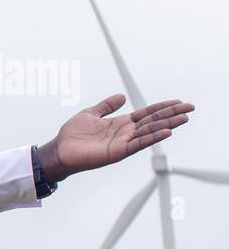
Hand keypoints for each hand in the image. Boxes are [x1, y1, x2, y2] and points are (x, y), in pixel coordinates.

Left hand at [38, 94, 193, 182]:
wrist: (59, 150)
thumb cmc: (72, 135)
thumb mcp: (91, 113)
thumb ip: (107, 105)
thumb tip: (122, 96)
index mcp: (121, 124)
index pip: (147, 114)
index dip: (162, 107)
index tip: (178, 102)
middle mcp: (125, 133)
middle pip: (153, 121)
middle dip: (172, 114)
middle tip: (190, 108)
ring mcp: (123, 143)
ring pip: (150, 132)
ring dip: (167, 125)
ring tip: (184, 118)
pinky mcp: (117, 152)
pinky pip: (138, 144)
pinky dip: (152, 138)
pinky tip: (166, 132)